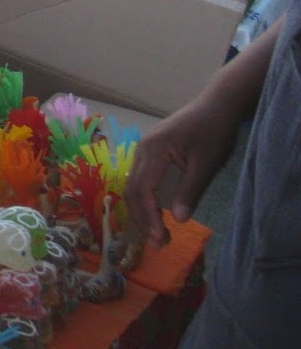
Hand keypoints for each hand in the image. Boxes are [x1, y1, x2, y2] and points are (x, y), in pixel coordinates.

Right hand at [124, 96, 244, 247]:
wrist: (217, 105)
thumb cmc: (214, 132)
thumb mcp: (207, 164)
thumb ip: (190, 190)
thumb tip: (178, 220)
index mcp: (154, 150)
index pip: (142, 189)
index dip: (148, 216)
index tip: (160, 238)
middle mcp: (142, 149)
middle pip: (132, 189)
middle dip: (142, 218)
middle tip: (158, 243)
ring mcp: (144, 149)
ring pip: (133, 184)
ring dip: (141, 210)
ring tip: (156, 232)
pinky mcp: (151, 151)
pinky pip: (139, 178)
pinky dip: (143, 198)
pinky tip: (154, 211)